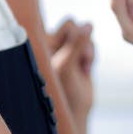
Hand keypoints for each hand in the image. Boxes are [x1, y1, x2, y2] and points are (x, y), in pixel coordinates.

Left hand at [49, 19, 94, 133]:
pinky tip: (86, 68)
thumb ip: (76, 43)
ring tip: (83, 65)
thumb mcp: (66, 65)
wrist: (73, 110)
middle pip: (74, 26)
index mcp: (41, 43)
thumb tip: (89, 23)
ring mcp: (66, 48)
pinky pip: (90, 43)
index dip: (71, 34)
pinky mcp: (78, 54)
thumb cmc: (61, 90)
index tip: (69, 49)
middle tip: (79, 57)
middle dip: (81, 40)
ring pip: (84, 34)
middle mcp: (52, 43)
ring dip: (87, 48)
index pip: (63, 24)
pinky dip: (91, 54)